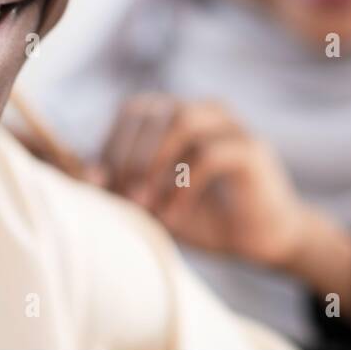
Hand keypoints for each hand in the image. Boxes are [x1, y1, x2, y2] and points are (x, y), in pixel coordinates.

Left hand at [99, 93, 312, 268]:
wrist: (264, 239)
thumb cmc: (205, 218)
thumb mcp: (156, 202)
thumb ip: (123, 186)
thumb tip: (86, 176)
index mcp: (179, 115)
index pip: (134, 110)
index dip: (112, 144)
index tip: (101, 185)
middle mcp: (205, 110)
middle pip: (155, 112)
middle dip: (130, 156)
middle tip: (123, 198)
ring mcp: (231, 126)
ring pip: (182, 121)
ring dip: (155, 163)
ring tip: (144, 204)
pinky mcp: (252, 149)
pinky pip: (210, 155)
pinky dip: (183, 187)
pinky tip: (172, 218)